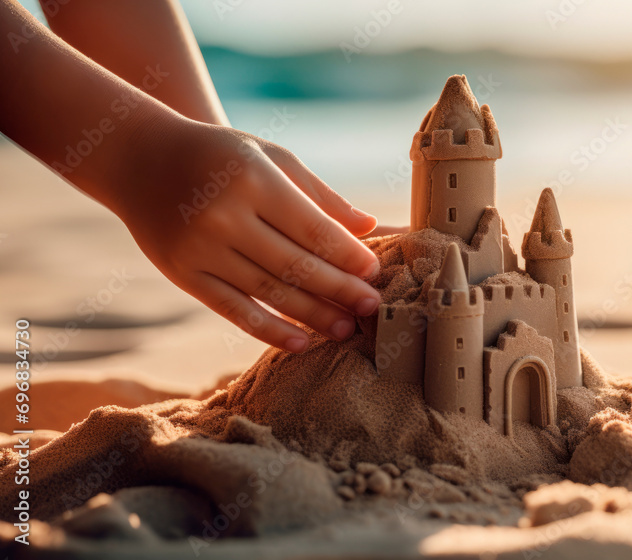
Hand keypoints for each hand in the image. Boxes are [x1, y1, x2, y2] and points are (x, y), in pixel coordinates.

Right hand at [111, 116, 380, 351]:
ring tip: (345, 328)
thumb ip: (321, 194)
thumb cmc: (222, 156)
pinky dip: (270, 330)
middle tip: (372, 307)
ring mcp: (200, 248)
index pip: (312, 228)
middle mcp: (224, 215)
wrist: (141, 159)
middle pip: (294, 264)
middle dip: (339, 289)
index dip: (346, 255)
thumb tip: (369, 227)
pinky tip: (302, 342)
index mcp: (253, 180)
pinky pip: (234, 311)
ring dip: (312, 315)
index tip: (374, 272)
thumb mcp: (272, 158)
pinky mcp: (184, 275)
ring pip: (269, 292)